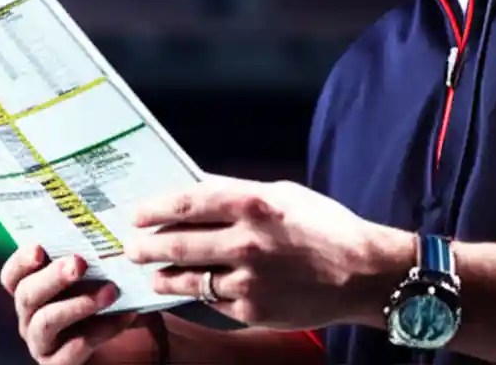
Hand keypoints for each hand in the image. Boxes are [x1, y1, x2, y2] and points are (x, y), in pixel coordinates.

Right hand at [0, 244, 131, 364]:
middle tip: (79, 263)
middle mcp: (32, 318)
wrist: (140, 347)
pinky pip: (74, 349)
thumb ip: (102, 258)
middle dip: (52, 277)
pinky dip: (102, 329)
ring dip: (78, 304)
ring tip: (110, 291)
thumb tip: (110, 231)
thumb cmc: (120, 304)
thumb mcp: (112, 277)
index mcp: (36, 291)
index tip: (40, 248)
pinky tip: (126, 316)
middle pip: (27, 295)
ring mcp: (44, 345)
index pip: (13, 276)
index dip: (21, 262)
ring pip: (45, 322)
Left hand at [126, 175, 411, 329]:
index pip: (186, 203)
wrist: (363, 274)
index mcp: (254, 204)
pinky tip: (189, 287)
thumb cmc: (325, 227)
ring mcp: (248, 280)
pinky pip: (211, 300)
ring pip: (186, 277)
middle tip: (132, 246)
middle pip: (176, 243)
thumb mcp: (283, 194)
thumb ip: (238, 191)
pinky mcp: (253, 310)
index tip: (137, 214)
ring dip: (162, 274)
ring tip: (153, 271)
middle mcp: (247, 241)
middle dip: (146, 245)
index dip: (154, 209)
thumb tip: (196, 185)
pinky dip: (196, 293)